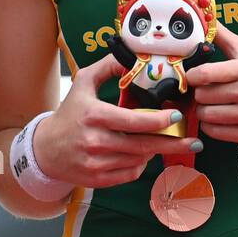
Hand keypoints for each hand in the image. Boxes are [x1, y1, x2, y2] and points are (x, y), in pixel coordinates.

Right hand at [33, 53, 202, 188]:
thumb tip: (133, 56)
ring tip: (163, 143)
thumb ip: (108, 67)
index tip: (177, 117)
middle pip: (143, 145)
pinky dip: (141, 165)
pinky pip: (130, 174)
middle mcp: (95, 141)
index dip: (160, 120)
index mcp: (93, 115)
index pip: (134, 121)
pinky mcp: (98, 179)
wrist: (46, 149)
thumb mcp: (83, 82)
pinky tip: (143, 155)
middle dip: (171, 143)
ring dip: (154, 151)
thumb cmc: (69, 112)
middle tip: (192, 141)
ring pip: (139, 160)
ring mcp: (96, 163)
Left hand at [188, 23, 237, 145]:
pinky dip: (212, 127)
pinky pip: (215, 133)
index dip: (191, 76)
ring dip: (204, 112)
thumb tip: (205, 17)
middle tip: (206, 93)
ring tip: (213, 106)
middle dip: (200, 95)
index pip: (204, 73)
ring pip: (206, 116)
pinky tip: (222, 119)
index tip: (193, 77)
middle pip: (202, 96)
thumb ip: (223, 36)